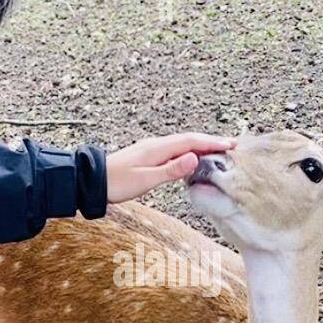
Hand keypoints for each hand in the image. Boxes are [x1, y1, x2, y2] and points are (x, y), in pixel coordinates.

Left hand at [106, 133, 235, 203]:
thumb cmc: (117, 183)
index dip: (212, 143)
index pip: (191, 142)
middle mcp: (156, 145)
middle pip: (189, 139)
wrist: (92, 181)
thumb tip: (195, 159)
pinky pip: (174, 149)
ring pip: (182, 144)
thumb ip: (171, 170)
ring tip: (217, 150)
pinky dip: (188, 151)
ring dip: (200, 145)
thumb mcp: (146, 179)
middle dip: (210, 141)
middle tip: (231, 145)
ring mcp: (151, 149)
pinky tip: (191, 158)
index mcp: (158, 149)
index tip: (230, 144)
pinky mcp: (147, 156)